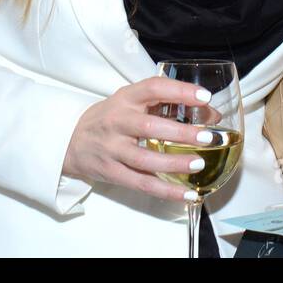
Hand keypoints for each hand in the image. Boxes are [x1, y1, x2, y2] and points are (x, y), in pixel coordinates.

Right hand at [62, 76, 217, 202]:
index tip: (205, 97)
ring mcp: (112, 149)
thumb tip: (212, 115)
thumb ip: (168, 104)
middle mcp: (118, 121)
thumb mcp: (133, 102)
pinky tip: (188, 194)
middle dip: (181, 133)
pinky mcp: (111, 172)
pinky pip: (141, 183)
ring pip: (144, 159)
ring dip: (174, 163)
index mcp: (126, 98)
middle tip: (207, 137)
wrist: (70, 140)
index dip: (180, 91)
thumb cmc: (112, 117)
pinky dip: (166, 191)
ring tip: (199, 163)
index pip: (153, 88)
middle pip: (149, 127)